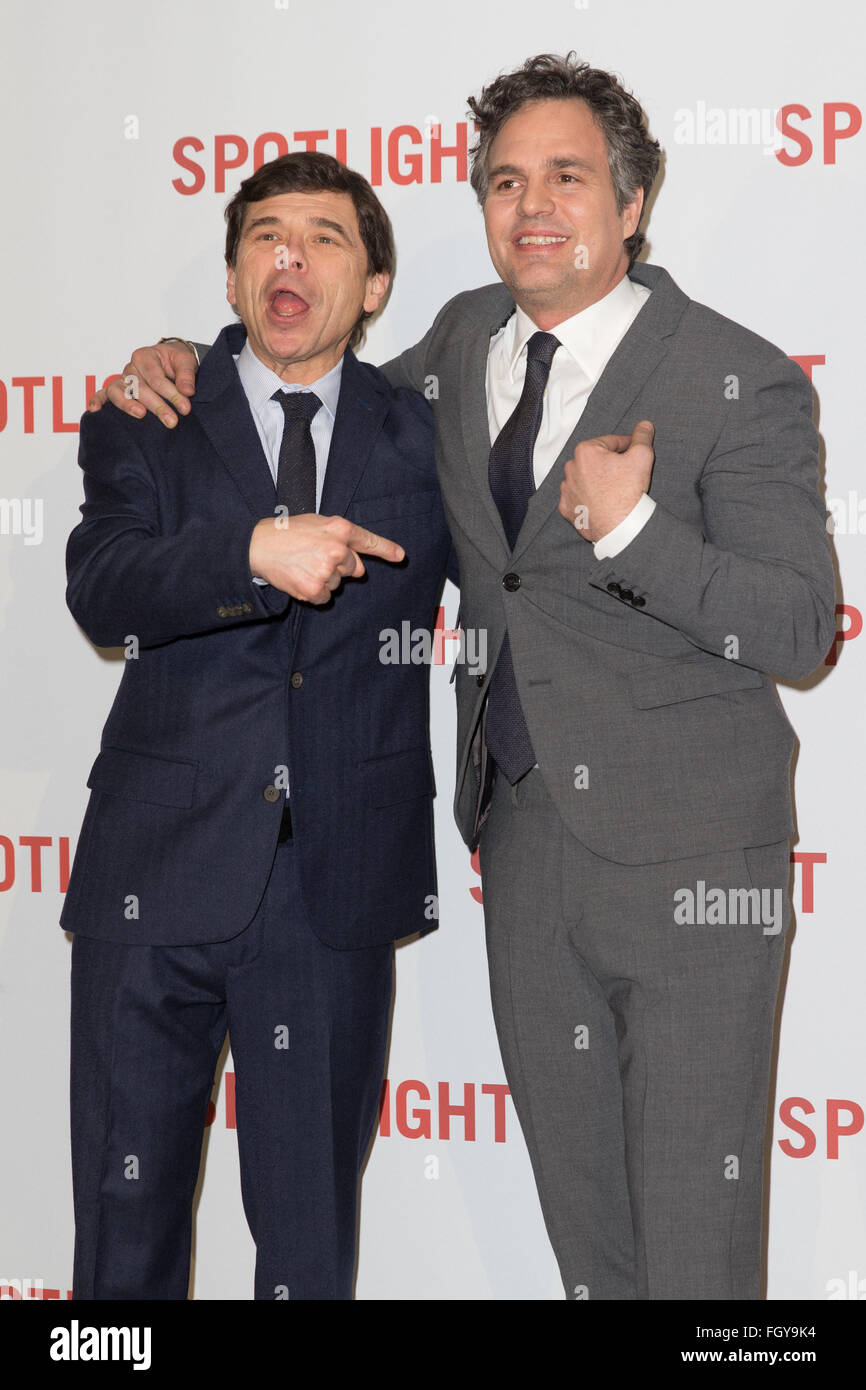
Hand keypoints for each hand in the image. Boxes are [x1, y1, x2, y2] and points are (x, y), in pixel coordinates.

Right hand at [87, 342, 198, 427]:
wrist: (169, 361)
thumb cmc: (176, 362)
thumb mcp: (186, 362)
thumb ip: (186, 376)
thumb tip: (187, 392)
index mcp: (145, 356)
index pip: (156, 378)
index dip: (171, 393)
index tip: (185, 408)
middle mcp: (131, 367)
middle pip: (139, 387)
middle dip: (157, 405)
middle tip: (172, 421)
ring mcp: (122, 379)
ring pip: (119, 392)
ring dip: (128, 404)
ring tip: (141, 415)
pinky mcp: (117, 390)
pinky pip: (103, 394)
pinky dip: (97, 401)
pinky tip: (95, 411)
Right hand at [249, 513, 404, 602]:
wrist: (258, 546)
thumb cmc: (288, 532)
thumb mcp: (317, 523)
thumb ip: (342, 540)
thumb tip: (360, 568)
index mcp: (339, 529)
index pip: (368, 541)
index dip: (386, 549)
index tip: (400, 556)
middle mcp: (337, 550)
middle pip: (354, 568)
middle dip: (339, 566)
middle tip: (313, 556)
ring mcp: (326, 571)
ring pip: (338, 584)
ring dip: (324, 579)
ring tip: (303, 564)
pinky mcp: (314, 589)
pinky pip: (325, 597)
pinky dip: (314, 592)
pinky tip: (300, 577)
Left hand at [559, 420, 654, 541]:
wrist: (619, 527)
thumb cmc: (629, 491)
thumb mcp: (642, 456)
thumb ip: (642, 437)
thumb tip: (644, 425)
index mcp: (585, 451)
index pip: (610, 442)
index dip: (626, 445)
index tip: (634, 451)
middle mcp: (570, 468)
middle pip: (596, 460)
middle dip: (610, 463)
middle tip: (626, 473)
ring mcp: (566, 490)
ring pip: (585, 478)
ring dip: (597, 480)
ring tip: (614, 489)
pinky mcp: (566, 508)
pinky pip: (578, 497)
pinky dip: (587, 498)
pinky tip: (601, 502)